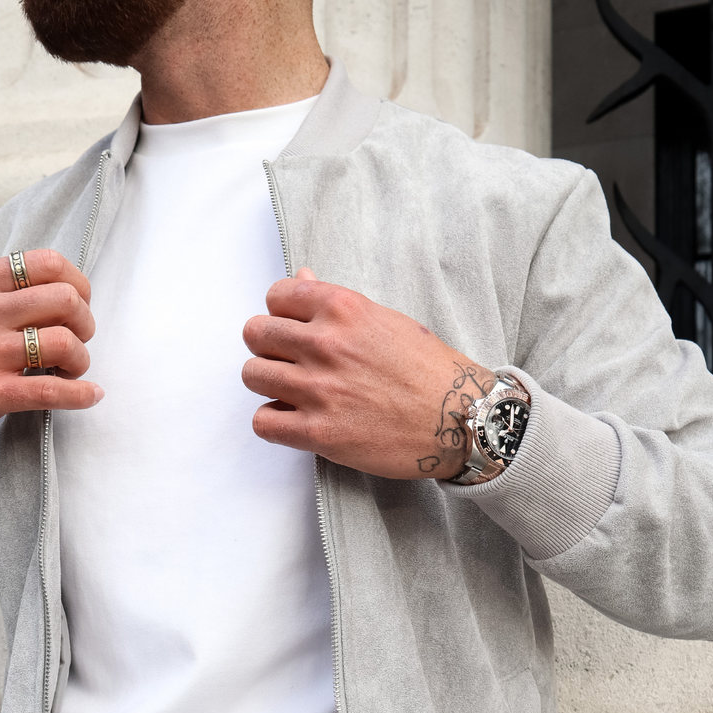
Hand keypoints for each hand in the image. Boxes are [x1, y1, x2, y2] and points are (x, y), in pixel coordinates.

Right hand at [0, 250, 102, 455]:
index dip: (78, 284)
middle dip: (85, 323)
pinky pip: (50, 390)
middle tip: (78, 342)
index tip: (79, 305)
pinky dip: (81, 395)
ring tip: (72, 371)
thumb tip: (59, 291)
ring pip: (63, 342)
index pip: (47, 263)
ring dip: (81, 360)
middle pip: (65, 300)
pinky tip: (90, 395)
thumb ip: (0, 292)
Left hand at [242, 269, 495, 480]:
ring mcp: (319, 389)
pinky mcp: (318, 432)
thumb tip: (300, 280)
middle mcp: (325, 345)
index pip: (276, 296)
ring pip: (253, 375)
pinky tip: (293, 420)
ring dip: (268, 384)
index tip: (292, 329)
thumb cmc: (429, 370)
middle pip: (255, 334)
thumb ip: (335, 305)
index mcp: (342, 308)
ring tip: (291, 392)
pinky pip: (263, 423)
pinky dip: (273, 422)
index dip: (280, 314)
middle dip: (267, 347)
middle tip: (287, 362)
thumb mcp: (385, 320)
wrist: (460, 419)